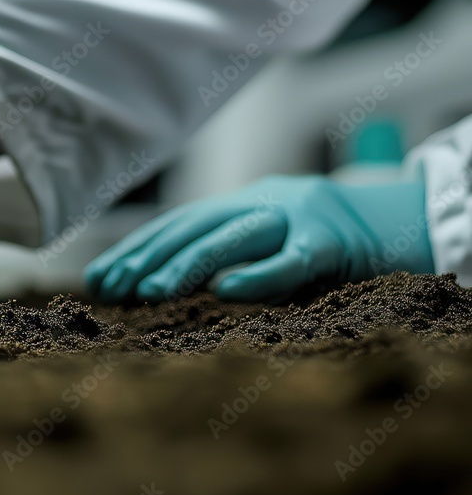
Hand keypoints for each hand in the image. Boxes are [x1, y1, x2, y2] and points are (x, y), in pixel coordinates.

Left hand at [84, 175, 433, 302]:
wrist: (396, 217)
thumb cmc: (320, 239)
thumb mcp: (266, 239)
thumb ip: (223, 254)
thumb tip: (156, 284)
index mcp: (239, 204)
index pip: (176, 225)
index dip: (135, 250)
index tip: (99, 280)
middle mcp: (259, 203)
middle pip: (194, 227)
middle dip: (147, 258)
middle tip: (111, 288)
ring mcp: (296, 217)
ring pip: (233, 237)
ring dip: (187, 264)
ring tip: (149, 291)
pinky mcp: (333, 242)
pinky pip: (294, 259)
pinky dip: (259, 275)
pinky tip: (223, 291)